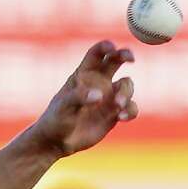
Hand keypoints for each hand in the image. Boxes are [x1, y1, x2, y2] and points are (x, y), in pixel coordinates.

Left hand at [31, 42, 137, 157]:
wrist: (58, 142)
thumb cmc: (56, 119)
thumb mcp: (64, 106)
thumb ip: (80, 97)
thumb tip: (100, 95)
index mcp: (85, 73)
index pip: (97, 53)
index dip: (106, 46)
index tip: (112, 48)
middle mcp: (100, 82)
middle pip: (117, 61)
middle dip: (126, 55)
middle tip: (131, 59)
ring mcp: (109, 97)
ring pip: (127, 85)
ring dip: (126, 93)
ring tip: (118, 105)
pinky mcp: (114, 114)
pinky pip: (130, 107)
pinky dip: (130, 110)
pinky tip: (123, 117)